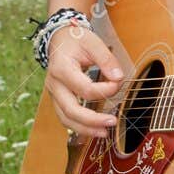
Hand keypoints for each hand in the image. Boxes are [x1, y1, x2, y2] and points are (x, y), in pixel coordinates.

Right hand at [45, 22, 124, 136]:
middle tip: (112, 121)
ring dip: (85, 129)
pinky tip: (94, 130)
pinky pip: (66, 118)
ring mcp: (54, 94)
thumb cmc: (76, 40)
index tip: (118, 84)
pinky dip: (79, 127)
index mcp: (61, 68)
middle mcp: (54, 84)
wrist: (59, 40)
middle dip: (92, 120)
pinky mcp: (58, 100)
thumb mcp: (93, 42)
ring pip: (65, 119)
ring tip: (104, 133)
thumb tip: (118, 78)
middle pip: (70, 109)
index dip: (104, 90)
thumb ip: (107, 60)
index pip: (84, 88)